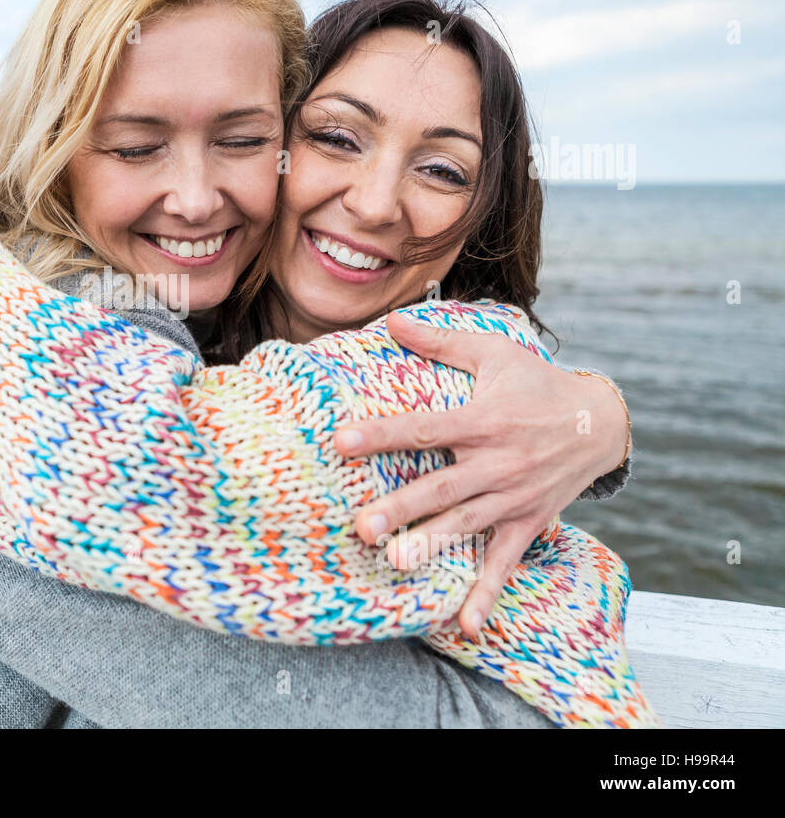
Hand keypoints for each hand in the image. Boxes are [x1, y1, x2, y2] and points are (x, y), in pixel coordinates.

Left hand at [334, 311, 628, 641]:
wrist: (601, 423)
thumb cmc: (537, 384)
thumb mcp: (495, 353)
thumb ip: (441, 341)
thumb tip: (390, 319)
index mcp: (485, 420)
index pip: (425, 428)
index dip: (383, 434)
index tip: (342, 440)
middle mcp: (498, 462)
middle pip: (442, 487)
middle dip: (402, 507)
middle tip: (362, 525)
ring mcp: (514, 497)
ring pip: (467, 524)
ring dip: (433, 545)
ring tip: (397, 564)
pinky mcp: (528, 522)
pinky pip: (504, 562)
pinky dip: (486, 594)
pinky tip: (464, 625)